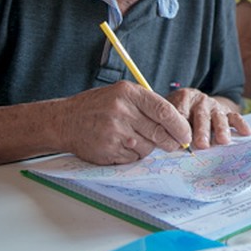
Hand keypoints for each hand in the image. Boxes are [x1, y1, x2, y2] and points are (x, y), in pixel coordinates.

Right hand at [56, 83, 193, 164]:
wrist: (64, 121)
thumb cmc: (96, 107)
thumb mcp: (121, 94)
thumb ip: (146, 105)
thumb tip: (176, 124)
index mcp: (128, 93)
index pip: (164, 110)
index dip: (180, 125)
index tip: (187, 135)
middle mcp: (122, 111)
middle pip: (159, 132)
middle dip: (170, 141)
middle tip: (173, 144)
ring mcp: (114, 132)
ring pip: (147, 147)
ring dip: (146, 147)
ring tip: (132, 138)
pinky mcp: (108, 150)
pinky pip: (132, 158)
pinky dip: (131, 155)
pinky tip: (119, 145)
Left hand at [165, 88, 250, 149]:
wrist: (192, 103)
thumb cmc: (177, 114)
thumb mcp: (168, 114)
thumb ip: (168, 126)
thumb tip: (170, 145)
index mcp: (183, 98)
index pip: (181, 112)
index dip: (181, 127)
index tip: (181, 142)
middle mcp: (200, 100)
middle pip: (201, 115)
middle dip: (202, 130)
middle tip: (201, 144)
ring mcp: (214, 105)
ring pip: (218, 117)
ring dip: (220, 129)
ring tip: (222, 141)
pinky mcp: (226, 111)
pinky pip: (234, 117)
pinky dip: (240, 124)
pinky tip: (246, 133)